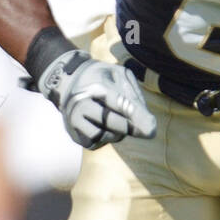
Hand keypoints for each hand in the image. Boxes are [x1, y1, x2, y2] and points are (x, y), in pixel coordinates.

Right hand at [36, 49, 156, 148]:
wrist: (68, 82)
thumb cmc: (100, 78)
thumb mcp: (118, 75)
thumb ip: (133, 94)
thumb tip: (147, 121)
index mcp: (93, 85)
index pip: (117, 103)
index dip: (136, 116)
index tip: (151, 129)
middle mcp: (80, 103)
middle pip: (110, 121)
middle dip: (132, 128)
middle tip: (149, 132)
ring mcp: (74, 120)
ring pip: (104, 135)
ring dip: (119, 133)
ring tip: (122, 123)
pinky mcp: (74, 134)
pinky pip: (96, 143)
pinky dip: (107, 138)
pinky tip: (109, 129)